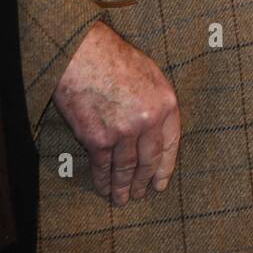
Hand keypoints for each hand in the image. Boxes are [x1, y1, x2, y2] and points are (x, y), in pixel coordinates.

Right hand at [52, 20, 180, 206]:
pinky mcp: (98, 138)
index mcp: (165, 102)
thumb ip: (156, 100)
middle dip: (145, 181)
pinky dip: (103, 180)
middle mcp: (148, 120)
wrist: (82, 53)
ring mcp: (123, 131)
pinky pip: (103, 166)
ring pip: (126, 168)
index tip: (161, 181)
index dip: (166, 166)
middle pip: (149, 160)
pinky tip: (103, 188)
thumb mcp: (149, 72)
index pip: (171, 143)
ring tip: (122, 199)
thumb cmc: (113, 56)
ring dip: (124, 187)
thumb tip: (156, 126)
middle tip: (141, 194)